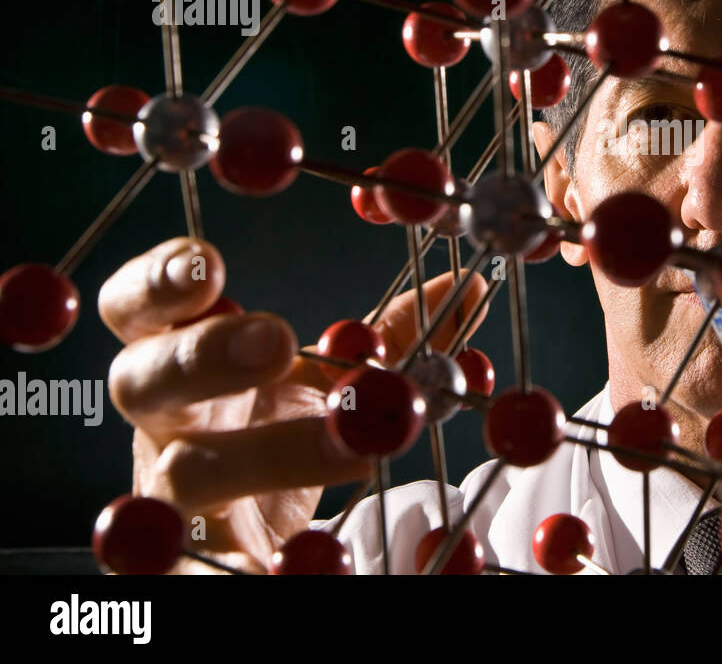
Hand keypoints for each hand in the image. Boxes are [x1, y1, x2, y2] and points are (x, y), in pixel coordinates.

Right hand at [101, 236, 486, 572]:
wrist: (257, 535)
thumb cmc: (282, 431)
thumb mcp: (330, 381)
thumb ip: (391, 339)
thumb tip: (469, 289)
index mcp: (187, 359)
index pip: (139, 309)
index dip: (160, 283)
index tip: (209, 263)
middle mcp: (166, 423)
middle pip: (141, 381)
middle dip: (203, 355)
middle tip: (278, 339)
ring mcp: (171, 495)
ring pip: (184, 474)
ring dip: (273, 454)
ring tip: (356, 449)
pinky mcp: (191, 561)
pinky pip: (198, 570)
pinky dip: (245, 568)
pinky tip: (292, 563)